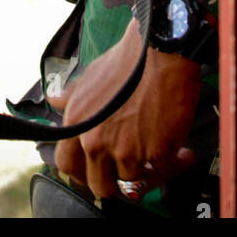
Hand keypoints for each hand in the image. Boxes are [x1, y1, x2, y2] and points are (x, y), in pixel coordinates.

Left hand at [47, 19, 201, 201]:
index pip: (67, 165)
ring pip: (132, 180)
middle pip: (99, 185)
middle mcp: (95, 141)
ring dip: (146, 169)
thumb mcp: (90, 75)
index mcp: (77, 123)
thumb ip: (72, 96)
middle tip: (132, 169)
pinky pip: (161, 170)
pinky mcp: (154, 153)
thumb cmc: (128, 59)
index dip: (82, 172)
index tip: (97, 169)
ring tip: (161, 150)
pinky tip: (182, 150)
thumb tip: (55, 98)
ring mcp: (125, 150)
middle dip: (116, 181)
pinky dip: (173, 162)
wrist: (160, 51)